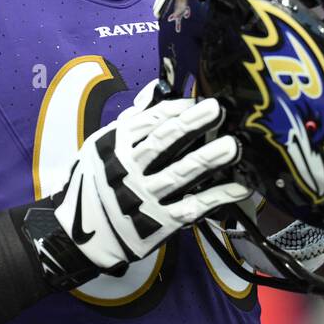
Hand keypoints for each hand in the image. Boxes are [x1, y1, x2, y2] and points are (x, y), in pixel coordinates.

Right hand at [19, 92, 249, 288]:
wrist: (84, 234)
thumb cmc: (97, 182)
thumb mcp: (102, 146)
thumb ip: (132, 119)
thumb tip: (154, 89)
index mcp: (115, 146)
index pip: (148, 121)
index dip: (176, 109)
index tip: (200, 100)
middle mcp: (129, 169)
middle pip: (163, 143)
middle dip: (191, 124)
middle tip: (216, 109)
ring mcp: (145, 197)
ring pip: (179, 174)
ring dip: (207, 159)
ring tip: (233, 145)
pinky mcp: (160, 222)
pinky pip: (192, 207)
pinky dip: (217, 197)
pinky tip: (239, 187)